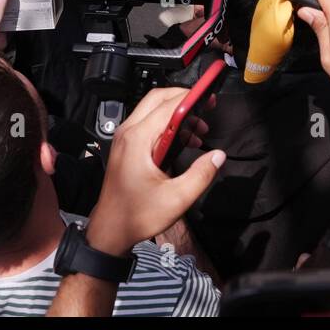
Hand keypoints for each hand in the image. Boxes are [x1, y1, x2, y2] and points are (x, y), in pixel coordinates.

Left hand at [86, 86, 225, 254]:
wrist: (111, 230)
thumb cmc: (137, 216)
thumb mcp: (176, 199)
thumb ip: (201, 175)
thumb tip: (218, 156)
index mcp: (137, 140)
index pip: (167, 106)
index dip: (191, 98)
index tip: (209, 98)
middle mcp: (128, 133)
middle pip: (157, 98)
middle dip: (183, 98)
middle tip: (205, 107)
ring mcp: (125, 138)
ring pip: (151, 109)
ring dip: (176, 112)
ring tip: (198, 129)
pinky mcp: (126, 146)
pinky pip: (148, 123)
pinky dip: (167, 123)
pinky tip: (183, 141)